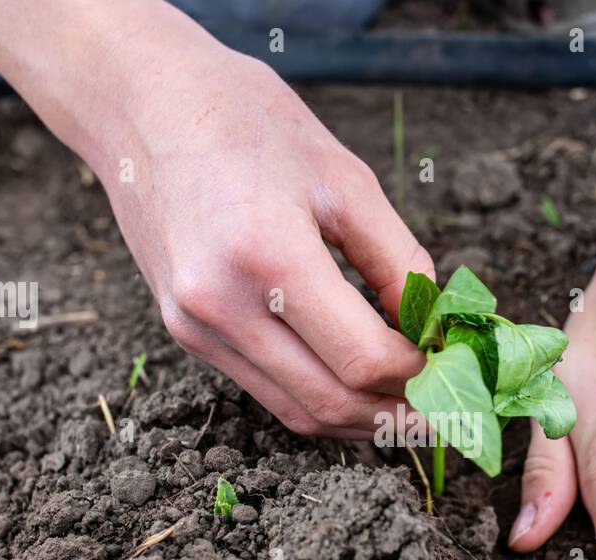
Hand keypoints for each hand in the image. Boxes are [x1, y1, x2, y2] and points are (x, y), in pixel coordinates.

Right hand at [97, 31, 430, 437]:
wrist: (142, 103)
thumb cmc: (247, 122)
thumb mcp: (345, 179)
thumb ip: (398, 261)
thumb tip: (434, 330)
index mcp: (268, 257)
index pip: (362, 358)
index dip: (419, 375)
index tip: (453, 364)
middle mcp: (221, 305)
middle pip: (331, 401)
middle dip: (397, 414)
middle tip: (445, 410)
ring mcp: (195, 326)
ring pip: (297, 412)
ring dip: (360, 421)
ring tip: (408, 408)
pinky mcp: (184, 331)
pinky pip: (266, 389)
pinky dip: (318, 400)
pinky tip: (356, 385)